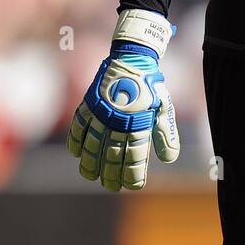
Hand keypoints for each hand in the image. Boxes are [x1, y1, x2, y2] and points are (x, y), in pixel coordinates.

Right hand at [67, 8, 179, 190]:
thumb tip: (168, 159)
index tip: (133, 186)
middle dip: (111, 173)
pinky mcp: (90, 103)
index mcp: (138, 123)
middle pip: (112, 154)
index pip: (135, 155)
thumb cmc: (151, 87)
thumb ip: (165, 134)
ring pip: (92, 143)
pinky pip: (80, 125)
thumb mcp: (164, 108)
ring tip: (90, 175)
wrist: (133, 59)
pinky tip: (76, 153)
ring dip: (90, 161)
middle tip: (111, 186)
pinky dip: (76, 139)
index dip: (133, 173)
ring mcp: (102, 112)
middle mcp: (118, 120)